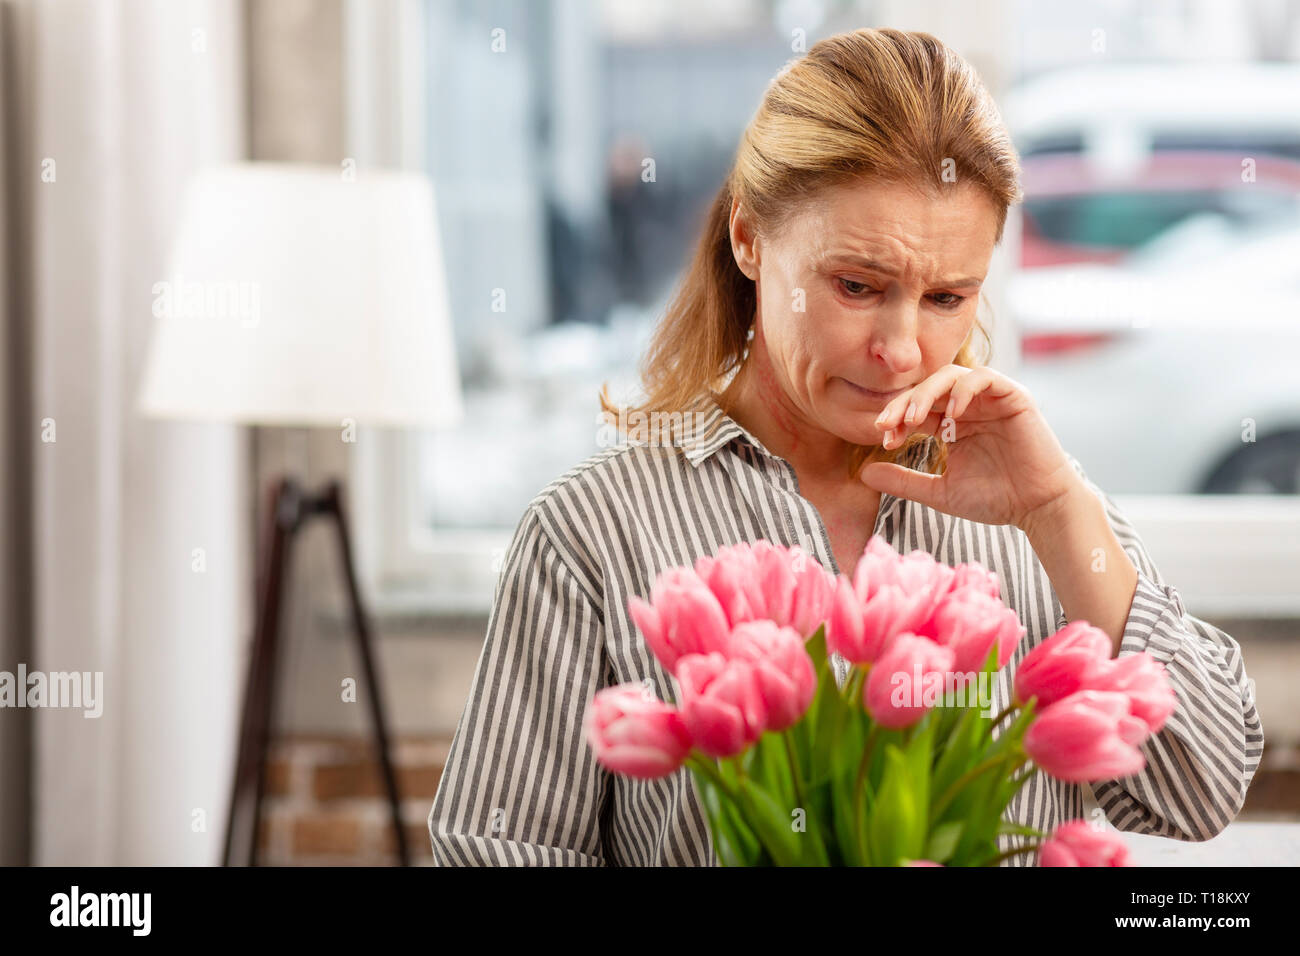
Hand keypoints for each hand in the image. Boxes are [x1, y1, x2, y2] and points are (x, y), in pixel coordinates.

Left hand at [859, 364, 1083, 532]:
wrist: (1038, 509)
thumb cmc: (995, 500)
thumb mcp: (939, 492)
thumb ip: (904, 481)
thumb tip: (862, 474)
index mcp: (952, 423)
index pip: (915, 408)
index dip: (896, 418)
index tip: (883, 438)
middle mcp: (969, 406)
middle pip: (928, 388)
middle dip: (903, 403)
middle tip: (887, 423)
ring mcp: (991, 398)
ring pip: (951, 377)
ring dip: (927, 393)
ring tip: (913, 418)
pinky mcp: (1014, 396)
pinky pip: (984, 378)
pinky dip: (964, 391)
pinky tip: (951, 415)